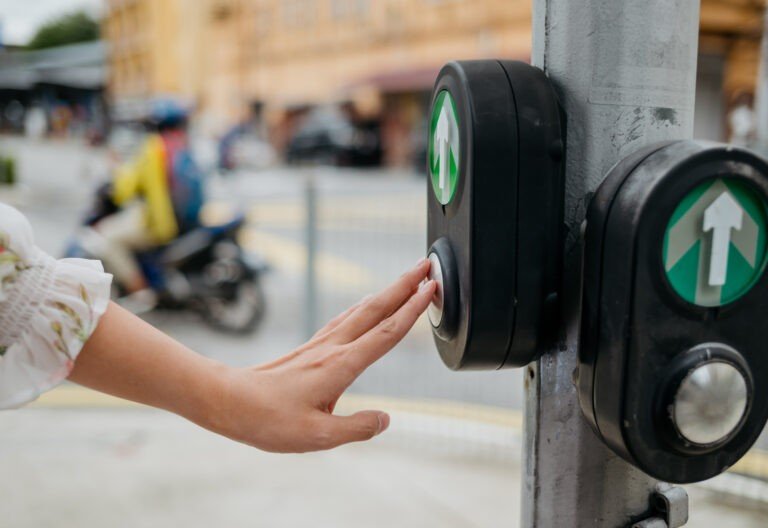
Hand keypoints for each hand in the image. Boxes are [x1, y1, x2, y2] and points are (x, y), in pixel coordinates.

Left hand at [204, 259, 435, 452]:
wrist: (229, 401)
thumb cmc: (268, 421)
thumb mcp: (317, 437)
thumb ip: (356, 428)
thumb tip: (385, 420)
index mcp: (340, 366)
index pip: (385, 333)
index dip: (411, 310)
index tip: (430, 289)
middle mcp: (333, 348)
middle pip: (375, 309)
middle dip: (403, 286)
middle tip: (427, 266)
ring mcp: (320, 344)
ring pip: (360, 310)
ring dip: (386, 293)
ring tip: (404, 280)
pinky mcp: (310, 348)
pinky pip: (344, 319)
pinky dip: (363, 307)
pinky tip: (364, 306)